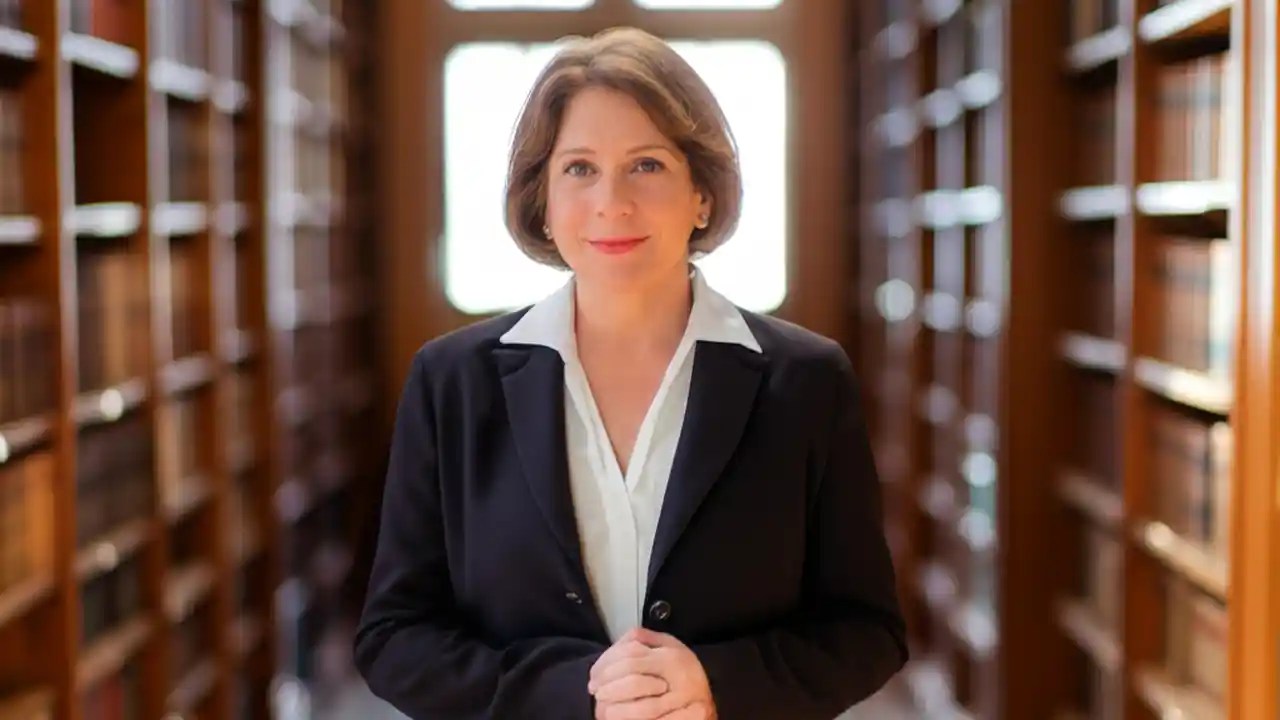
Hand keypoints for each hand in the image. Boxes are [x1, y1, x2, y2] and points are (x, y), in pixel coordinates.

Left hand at [589, 628, 715, 719]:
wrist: (709, 696)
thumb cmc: (683, 669)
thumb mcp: (669, 644)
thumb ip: (646, 638)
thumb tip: (620, 640)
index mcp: (669, 655)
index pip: (631, 657)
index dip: (607, 666)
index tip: (593, 676)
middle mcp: (677, 676)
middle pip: (635, 681)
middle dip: (610, 688)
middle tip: (595, 692)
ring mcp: (681, 699)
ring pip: (646, 707)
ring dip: (620, 710)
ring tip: (603, 709)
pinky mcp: (685, 716)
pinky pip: (655, 718)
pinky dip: (635, 719)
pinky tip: (621, 717)